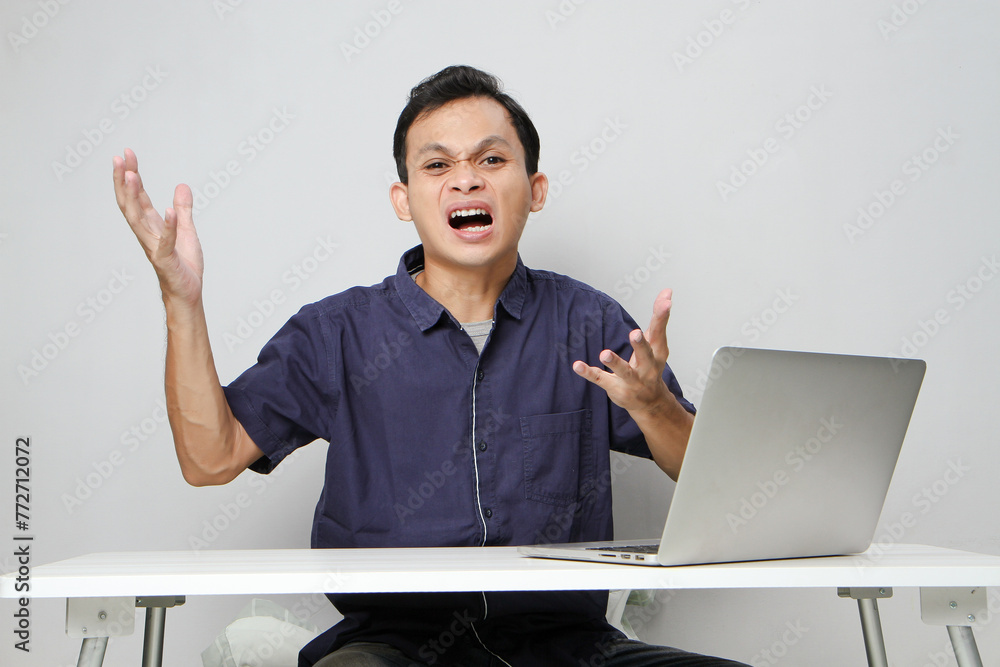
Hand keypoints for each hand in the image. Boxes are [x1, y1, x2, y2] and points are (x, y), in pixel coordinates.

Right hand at [113, 148, 203, 303]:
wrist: (187, 292)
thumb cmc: (184, 264)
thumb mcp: (186, 230)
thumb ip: (183, 209)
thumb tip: (182, 185)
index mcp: (151, 225)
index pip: (138, 196)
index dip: (131, 175)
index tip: (126, 154)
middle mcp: (147, 233)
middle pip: (131, 203)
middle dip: (124, 180)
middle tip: (120, 158)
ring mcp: (154, 246)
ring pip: (139, 220)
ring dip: (135, 197)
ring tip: (133, 176)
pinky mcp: (166, 259)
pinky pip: (166, 241)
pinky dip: (169, 226)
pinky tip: (170, 211)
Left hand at [573, 288, 674, 417]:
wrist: (650, 402)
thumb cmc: (651, 366)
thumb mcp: (656, 342)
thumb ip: (658, 317)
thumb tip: (667, 291)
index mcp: (657, 353)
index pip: (660, 332)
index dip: (662, 316)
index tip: (666, 302)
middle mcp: (647, 367)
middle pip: (645, 354)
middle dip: (641, 345)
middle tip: (636, 333)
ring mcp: (631, 379)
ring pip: (624, 371)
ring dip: (615, 362)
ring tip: (605, 353)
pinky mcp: (615, 387)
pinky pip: (600, 379)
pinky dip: (589, 372)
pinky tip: (577, 366)